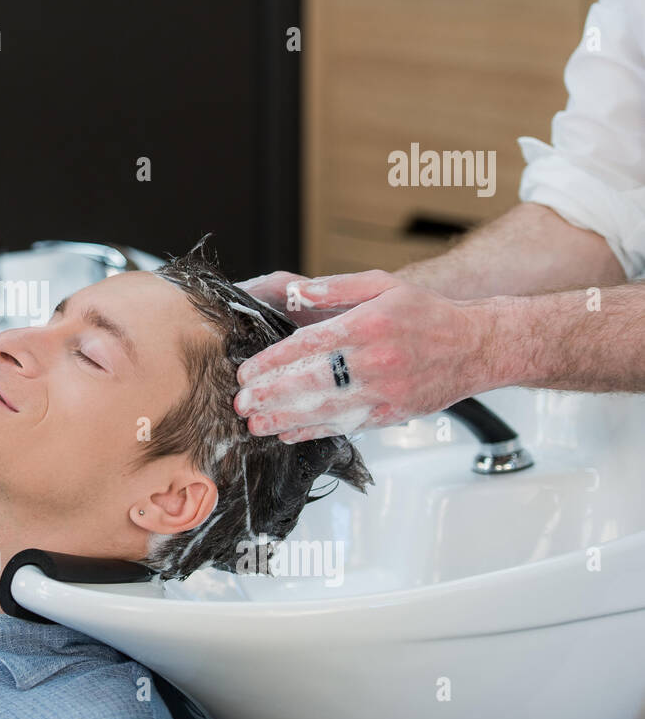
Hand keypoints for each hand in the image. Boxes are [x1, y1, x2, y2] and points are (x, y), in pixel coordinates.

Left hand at [232, 270, 490, 440]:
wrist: (477, 346)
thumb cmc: (427, 313)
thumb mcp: (383, 284)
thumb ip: (337, 287)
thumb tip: (297, 291)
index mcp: (368, 325)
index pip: (310, 344)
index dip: (273, 360)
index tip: (247, 370)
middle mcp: (375, 360)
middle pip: (313, 381)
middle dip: (272, 395)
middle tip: (241, 402)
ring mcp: (385, 391)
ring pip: (327, 410)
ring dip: (286, 420)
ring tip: (255, 425)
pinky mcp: (392, 413)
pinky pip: (347, 426)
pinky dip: (315, 432)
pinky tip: (289, 434)